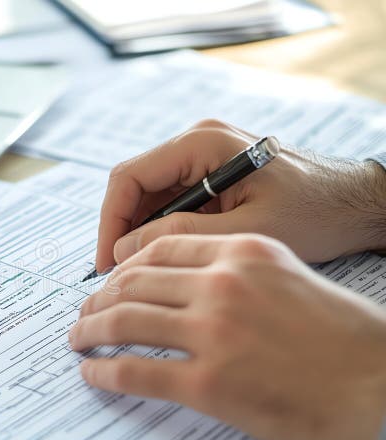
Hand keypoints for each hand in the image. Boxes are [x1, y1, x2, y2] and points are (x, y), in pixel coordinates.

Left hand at [70, 234, 385, 439]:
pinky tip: (92, 374)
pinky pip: (135, 372)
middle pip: (134, 282)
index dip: (124, 265)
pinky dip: (104, 372)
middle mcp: (222, 284)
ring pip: (124, 321)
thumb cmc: (344, 338)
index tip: (110, 281)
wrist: (382, 387)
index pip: (161, 247)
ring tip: (76, 339)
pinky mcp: (209, 384)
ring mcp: (213, 333)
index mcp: (243, 252)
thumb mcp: (290, 277)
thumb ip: (236, 273)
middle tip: (83, 312)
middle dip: (98, 298)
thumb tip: (187, 287)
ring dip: (89, 330)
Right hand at [94, 119, 385, 272]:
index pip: (128, 177)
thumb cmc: (314, 212)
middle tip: (116, 276)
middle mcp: (196, 143)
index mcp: (202, 144)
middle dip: (120, 231)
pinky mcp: (208, 174)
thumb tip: (124, 249)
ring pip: (147, 197)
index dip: (110, 222)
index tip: (106, 263)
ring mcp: (201, 157)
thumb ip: (181, 235)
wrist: (354, 203)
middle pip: (133, 186)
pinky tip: (163, 260)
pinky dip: (158, 231)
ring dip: (137, 233)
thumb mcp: (246, 231)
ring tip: (138, 273)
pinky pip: (168, 201)